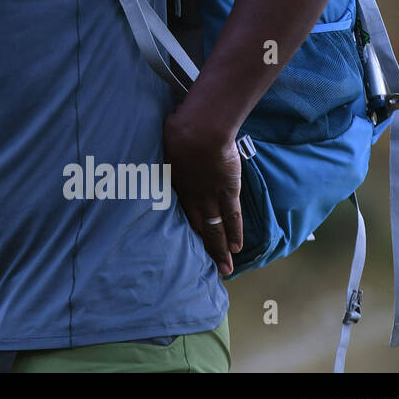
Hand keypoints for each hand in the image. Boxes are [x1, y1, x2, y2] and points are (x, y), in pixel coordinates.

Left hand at [162, 110, 242, 275]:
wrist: (198, 130)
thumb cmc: (178, 128)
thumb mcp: (165, 141)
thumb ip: (166, 148)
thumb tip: (162, 142)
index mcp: (174, 182)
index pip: (178, 209)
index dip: (179, 225)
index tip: (178, 240)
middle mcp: (190, 194)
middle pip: (194, 225)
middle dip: (199, 246)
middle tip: (202, 268)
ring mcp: (209, 195)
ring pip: (214, 227)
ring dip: (219, 249)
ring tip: (223, 269)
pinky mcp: (227, 191)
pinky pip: (232, 217)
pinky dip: (234, 233)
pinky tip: (235, 249)